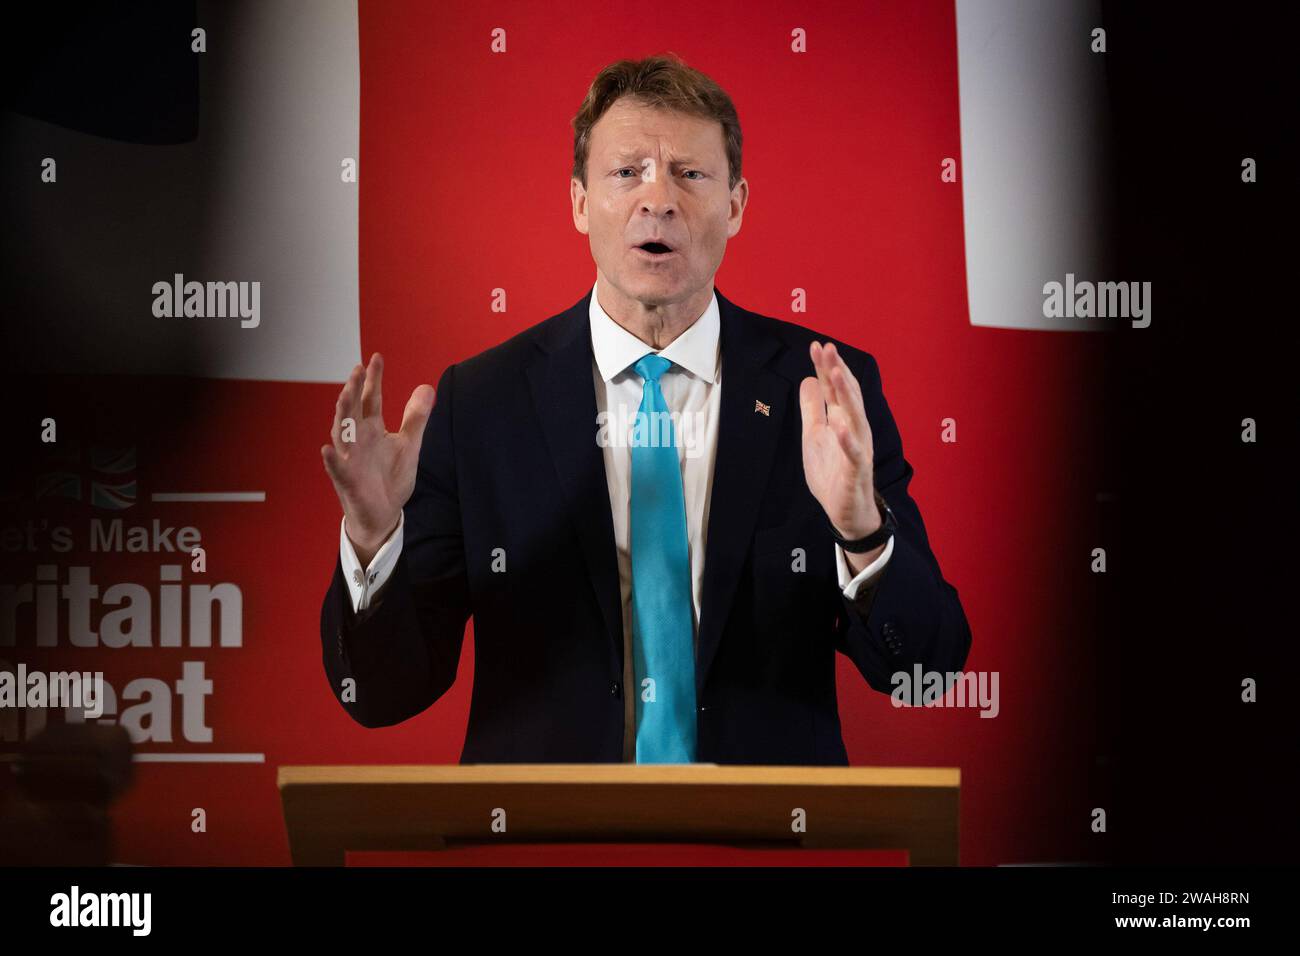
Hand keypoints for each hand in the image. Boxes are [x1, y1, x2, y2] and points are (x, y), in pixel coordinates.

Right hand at [321, 352, 434, 565]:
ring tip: (345, 395)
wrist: (384, 513)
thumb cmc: (390, 478)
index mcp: (371, 429)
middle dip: (354, 390)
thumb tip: (427, 388)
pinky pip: (336, 469)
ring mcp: (350, 459)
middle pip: (353, 409)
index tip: (376, 358)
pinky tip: (328, 448)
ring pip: (342, 432)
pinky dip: (332, 459)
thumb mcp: (409, 444)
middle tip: (358, 369)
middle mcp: (357, 439)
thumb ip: (415, 418)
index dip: (373, 379)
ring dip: (342, 414)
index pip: (370, 398)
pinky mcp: (347, 480)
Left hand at [798, 341, 879, 542]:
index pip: (834, 388)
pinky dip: (846, 439)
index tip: (816, 345)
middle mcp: (854, 428)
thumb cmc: (831, 471)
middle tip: (827, 347)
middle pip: (847, 394)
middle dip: (837, 370)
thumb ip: (812, 409)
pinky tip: (838, 425)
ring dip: (845, 394)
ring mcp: (857, 447)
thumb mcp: (814, 435)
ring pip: (854, 416)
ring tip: (836, 373)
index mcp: (843, 418)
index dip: (825, 367)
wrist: (844, 509)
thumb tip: (808, 379)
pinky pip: (853, 452)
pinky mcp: (856, 469)